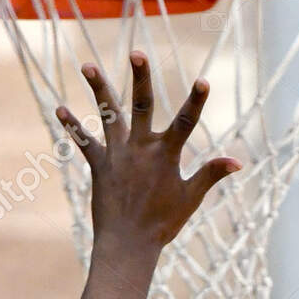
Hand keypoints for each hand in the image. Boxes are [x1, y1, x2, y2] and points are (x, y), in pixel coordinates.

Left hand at [57, 56, 239, 260]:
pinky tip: (60, 109)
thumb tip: (238, 161)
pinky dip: (73, 126)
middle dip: (140, 78)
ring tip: (87, 65)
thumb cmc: (163, 224)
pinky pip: (85, 142)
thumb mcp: (191, 199)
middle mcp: (141, 149)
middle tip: (136, 52)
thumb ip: (211, 174)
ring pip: (109, 115)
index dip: (196, 102)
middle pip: (142, 105)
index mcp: (166, 156)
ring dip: (98, 89)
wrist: (128, 245)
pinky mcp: (99, 166)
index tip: (204, 81)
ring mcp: (118, 155)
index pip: (185, 123)